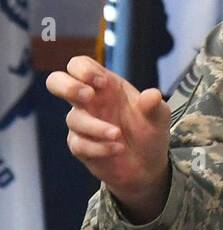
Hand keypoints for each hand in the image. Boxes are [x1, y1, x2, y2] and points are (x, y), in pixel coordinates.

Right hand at [45, 55, 171, 222]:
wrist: (147, 165)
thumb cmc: (149, 131)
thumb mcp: (159, 117)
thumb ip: (154, 105)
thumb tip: (152, 95)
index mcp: (107, 86)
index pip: (80, 65)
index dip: (84, 69)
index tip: (103, 83)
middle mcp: (90, 102)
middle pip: (56, 81)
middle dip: (67, 86)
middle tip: (89, 97)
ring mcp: (82, 123)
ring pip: (73, 118)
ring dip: (97, 127)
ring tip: (118, 135)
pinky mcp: (80, 146)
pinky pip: (80, 144)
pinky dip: (99, 147)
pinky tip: (117, 149)